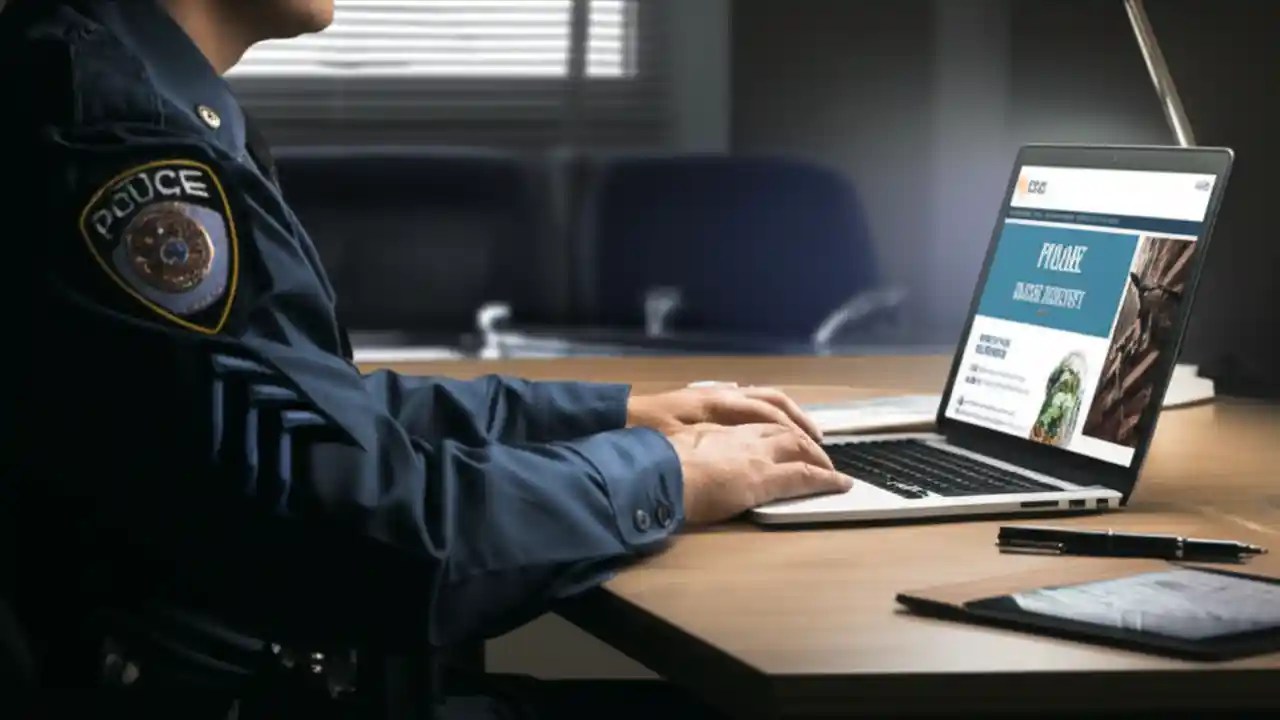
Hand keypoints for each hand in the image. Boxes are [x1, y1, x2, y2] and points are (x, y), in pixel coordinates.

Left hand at [628, 386, 821, 440]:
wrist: (611, 420)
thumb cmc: (643, 433)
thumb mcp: (679, 440)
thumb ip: (717, 439)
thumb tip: (751, 440)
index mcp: (719, 401)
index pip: (771, 412)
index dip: (799, 434)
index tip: (819, 457)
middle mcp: (721, 393)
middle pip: (773, 401)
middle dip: (800, 422)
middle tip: (821, 445)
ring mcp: (713, 395)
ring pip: (761, 398)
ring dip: (787, 415)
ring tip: (804, 434)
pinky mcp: (703, 402)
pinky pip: (745, 401)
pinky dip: (766, 411)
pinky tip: (769, 424)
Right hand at [667, 423, 852, 524]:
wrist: (657, 473)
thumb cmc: (656, 464)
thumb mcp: (671, 446)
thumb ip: (688, 445)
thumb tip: (688, 451)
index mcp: (718, 429)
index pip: (757, 426)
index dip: (776, 432)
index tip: (784, 440)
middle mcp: (742, 436)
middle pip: (783, 431)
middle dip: (803, 440)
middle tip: (817, 453)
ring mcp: (755, 455)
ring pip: (799, 447)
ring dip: (818, 457)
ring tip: (831, 470)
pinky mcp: (764, 478)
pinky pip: (804, 475)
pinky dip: (826, 479)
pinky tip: (840, 484)